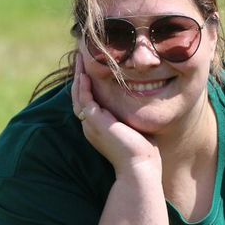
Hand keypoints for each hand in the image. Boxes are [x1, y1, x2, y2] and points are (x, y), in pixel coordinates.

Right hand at [71, 55, 160, 175]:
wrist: (140, 167)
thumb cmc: (143, 151)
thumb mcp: (135, 127)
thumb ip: (132, 114)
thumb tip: (146, 100)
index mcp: (99, 127)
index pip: (88, 100)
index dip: (88, 84)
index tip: (93, 67)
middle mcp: (91, 125)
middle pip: (79, 95)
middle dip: (80, 76)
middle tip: (82, 57)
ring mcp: (91, 124)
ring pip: (79, 95)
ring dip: (79, 76)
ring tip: (81, 59)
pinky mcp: (95, 122)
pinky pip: (84, 99)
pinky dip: (83, 86)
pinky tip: (86, 73)